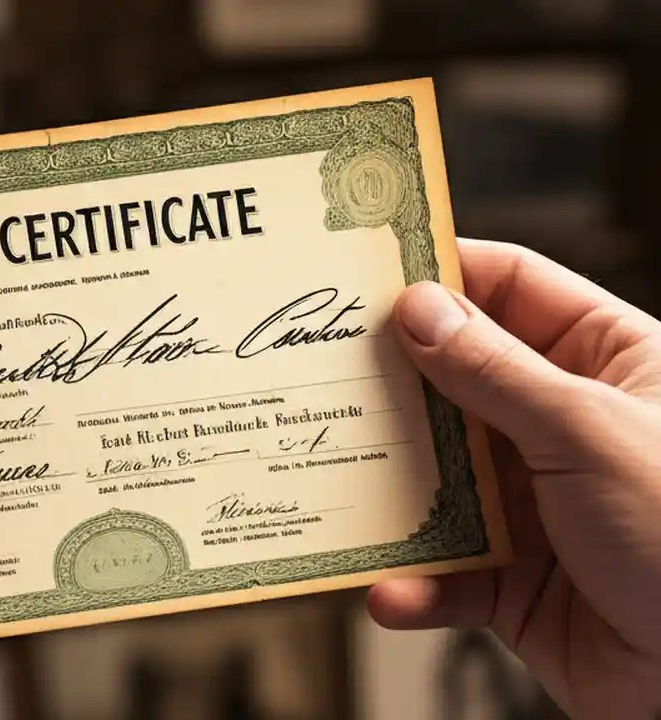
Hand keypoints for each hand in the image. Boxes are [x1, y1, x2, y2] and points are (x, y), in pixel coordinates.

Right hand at [368, 239, 660, 718]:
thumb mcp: (589, 431)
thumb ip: (494, 373)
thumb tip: (418, 310)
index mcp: (606, 362)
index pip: (510, 289)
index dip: (441, 274)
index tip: (364, 272)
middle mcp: (563, 426)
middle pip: (454, 381)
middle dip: (389, 384)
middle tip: (318, 372)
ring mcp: (535, 502)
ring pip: (435, 476)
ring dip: (386, 489)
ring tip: (333, 482)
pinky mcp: (512, 580)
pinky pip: (443, 572)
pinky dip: (413, 584)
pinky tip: (392, 590)